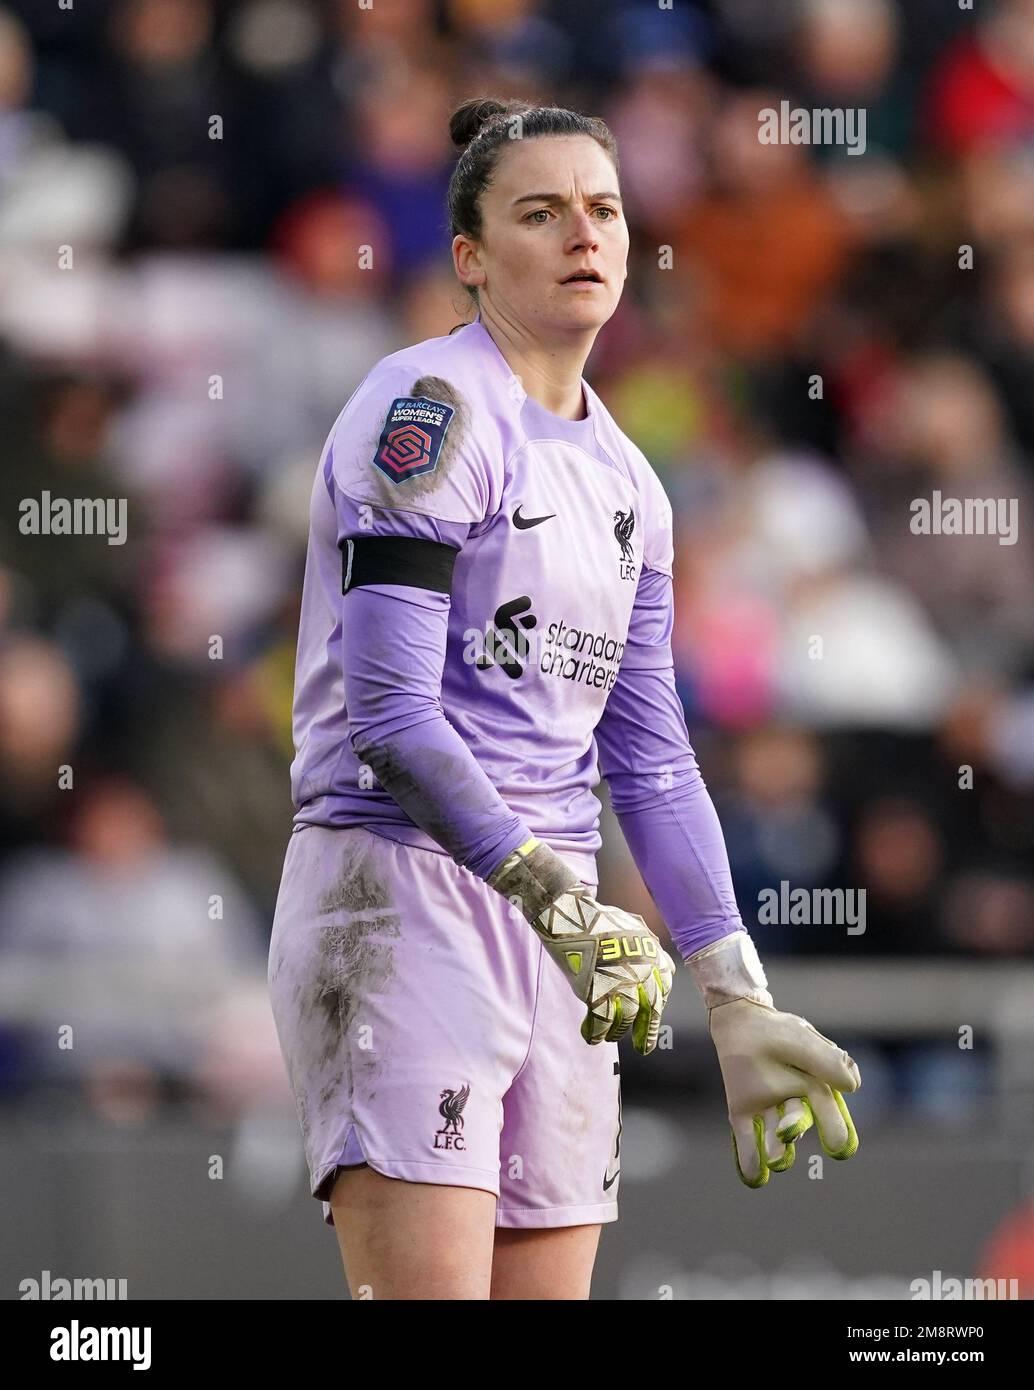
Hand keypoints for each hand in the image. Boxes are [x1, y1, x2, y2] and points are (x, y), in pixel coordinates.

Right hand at [531, 887, 676, 1053]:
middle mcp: (644, 970)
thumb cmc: (595, 917)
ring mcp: (622, 983)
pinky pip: (602, 1023)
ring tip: (609, 1038)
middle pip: (652, 1008)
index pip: (665, 985)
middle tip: (644, 1047)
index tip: (653, 1014)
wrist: (571, 916)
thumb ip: (644, 946)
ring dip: (617, 1032)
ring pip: (627, 1018)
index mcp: (652, 952)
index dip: (658, 1003)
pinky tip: (591, 1038)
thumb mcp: (630, 926)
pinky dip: (596, 1033)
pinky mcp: (600, 994)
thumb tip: (658, 963)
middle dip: (647, 1030)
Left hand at [709, 996, 860, 1187]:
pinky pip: (747, 1136)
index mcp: (815, 1086)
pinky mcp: (743, 1110)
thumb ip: (828, 1060)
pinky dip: (750, 1156)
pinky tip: (756, 1178)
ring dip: (775, 1148)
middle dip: (795, 1129)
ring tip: (776, 1160)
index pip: (825, 1107)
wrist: (743, 1021)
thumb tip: (853, 1087)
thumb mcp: (803, 1040)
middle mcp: (794, 1102)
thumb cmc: (779, 1033)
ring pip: (774, 1130)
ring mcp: (768, 1107)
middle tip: (789, 1132)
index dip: (833, 1127)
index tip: (839, 1148)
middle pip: (797, 1119)